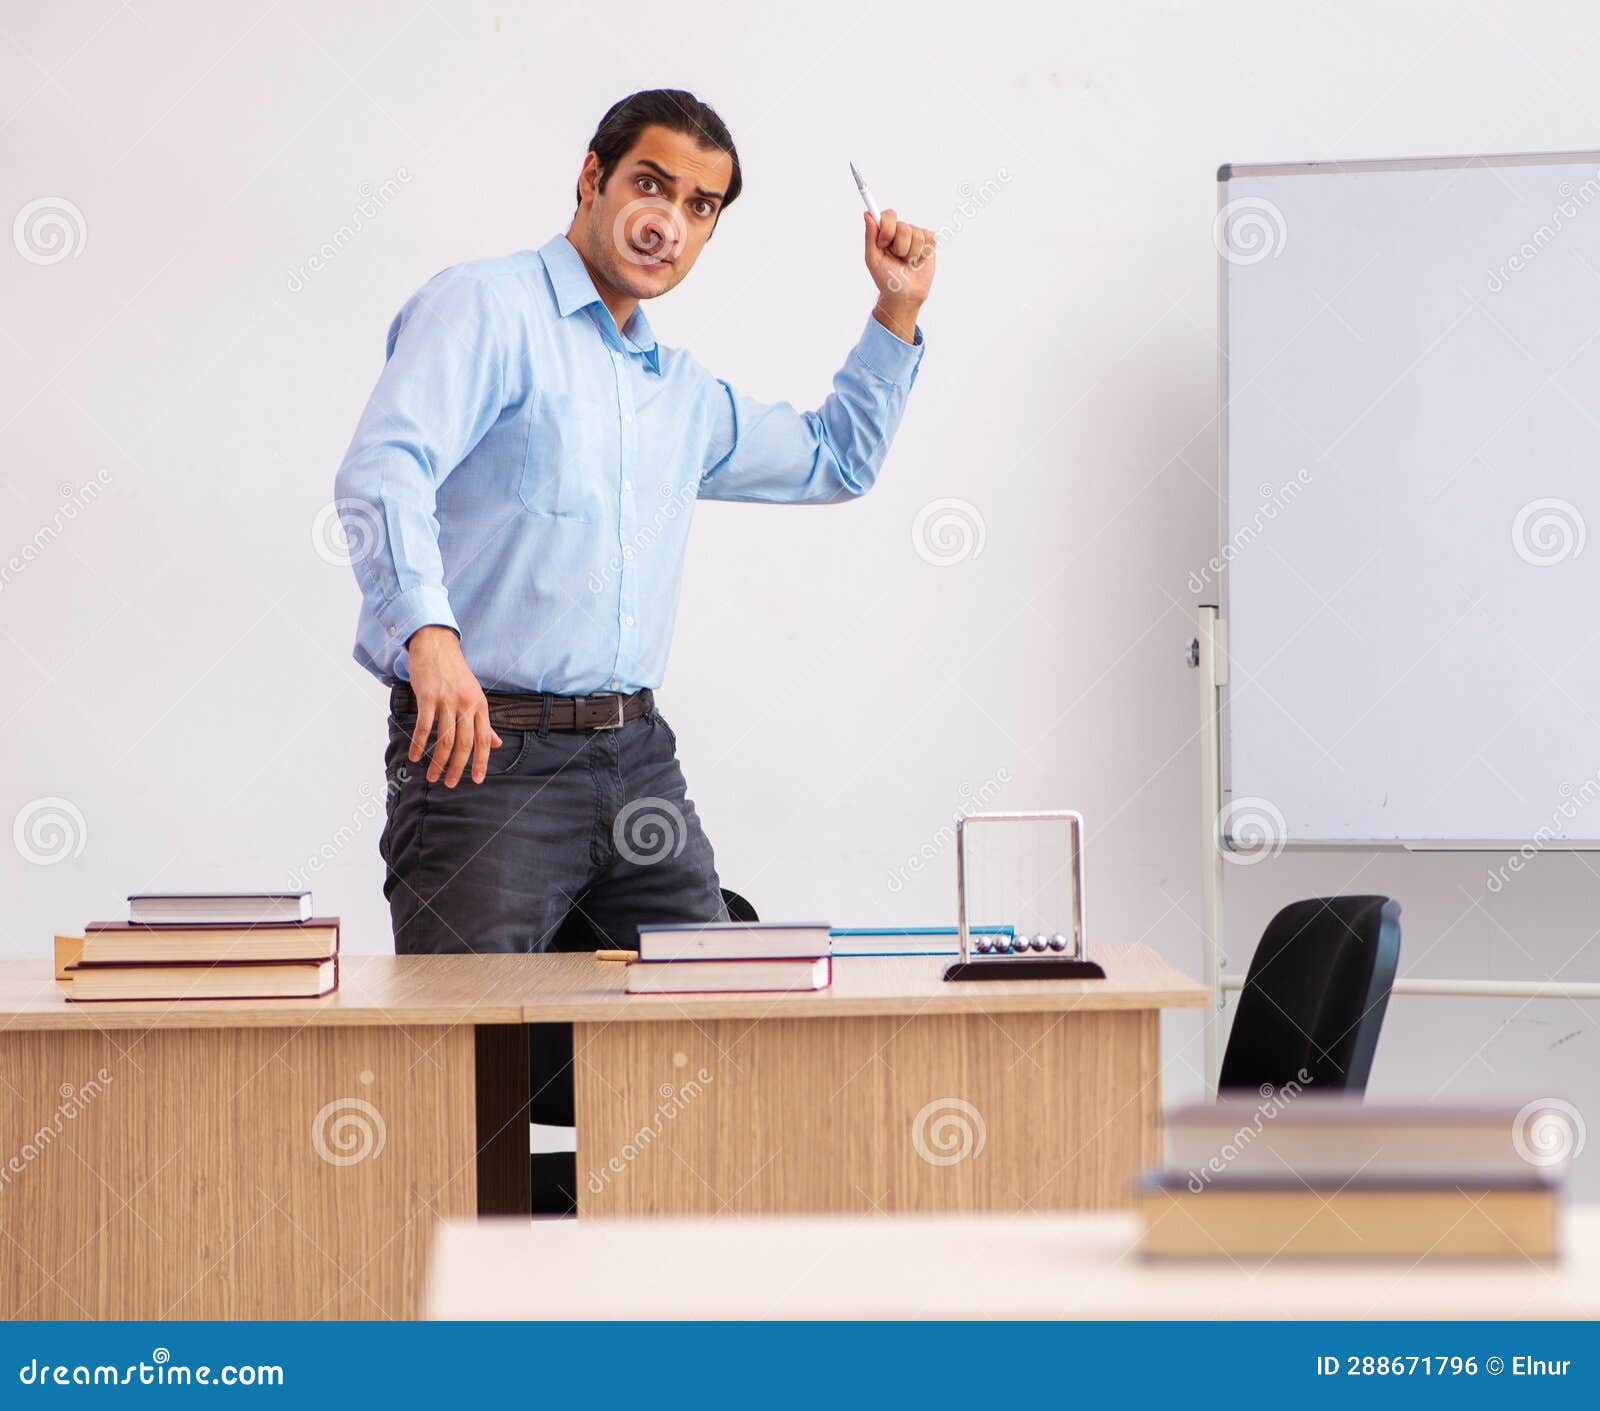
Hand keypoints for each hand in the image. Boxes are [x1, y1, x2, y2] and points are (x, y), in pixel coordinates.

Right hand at [404, 625, 501, 786]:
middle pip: (465, 744)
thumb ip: (483, 722)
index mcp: (480, 706)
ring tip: (432, 776)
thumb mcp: (475, 696)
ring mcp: (448, 701)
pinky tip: (415, 756)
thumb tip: (496, 744)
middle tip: (449, 784)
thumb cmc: (456, 673)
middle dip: (457, 768)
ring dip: (438, 761)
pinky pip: (425, 726)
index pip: (484, 740)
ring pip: (445, 739)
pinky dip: (419, 744)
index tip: (477, 780)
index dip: (481, 762)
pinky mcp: (429, 697)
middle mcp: (466, 705)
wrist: (437, 645)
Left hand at [864, 209, 935, 341]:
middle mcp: (900, 230)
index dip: (888, 229)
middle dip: (901, 248)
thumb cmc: (887, 278)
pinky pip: (930, 239)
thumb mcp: (873, 259)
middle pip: (904, 227)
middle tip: (898, 258)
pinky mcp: (929, 242)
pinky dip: (924, 253)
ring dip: (912, 254)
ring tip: (908, 262)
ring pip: (918, 235)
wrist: (905, 294)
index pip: (888, 215)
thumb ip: (870, 237)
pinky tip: (919, 261)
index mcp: (884, 232)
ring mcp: (915, 235)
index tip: (884, 244)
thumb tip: (867, 214)